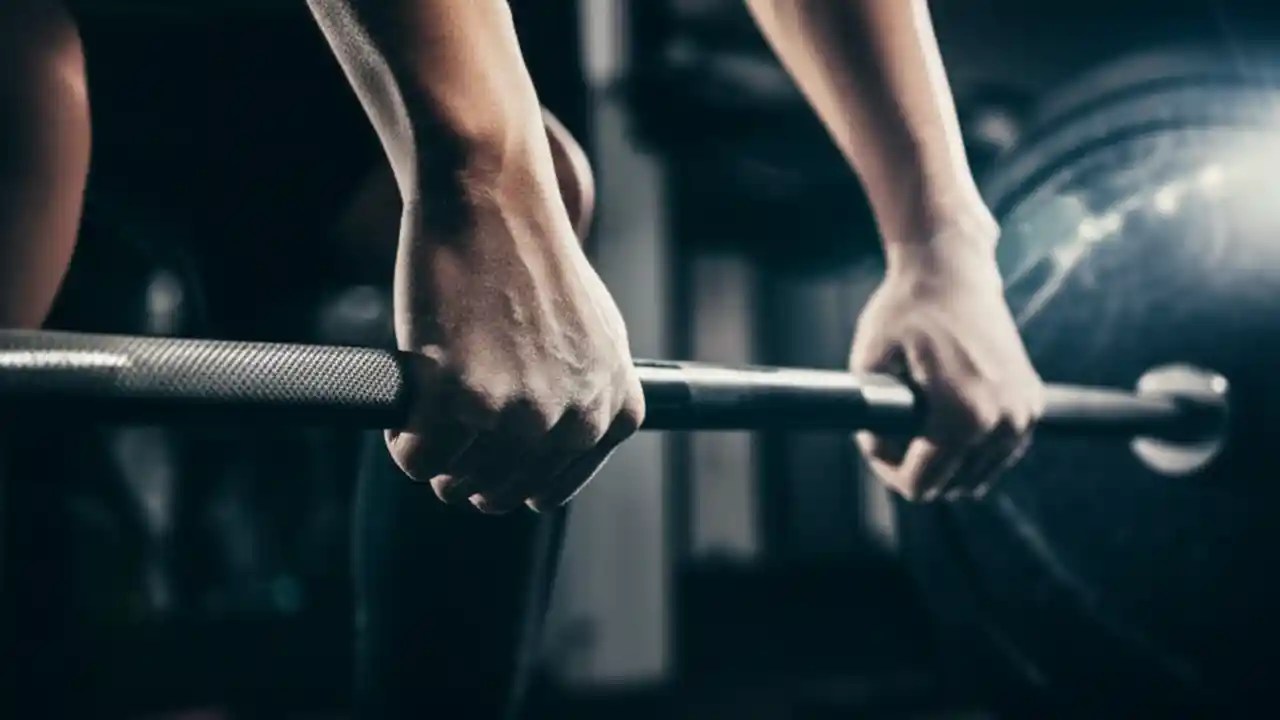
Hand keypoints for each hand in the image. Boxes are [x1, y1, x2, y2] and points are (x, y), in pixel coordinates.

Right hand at [387, 154, 643, 514]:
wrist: (492, 198)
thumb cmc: (532, 258)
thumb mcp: (595, 335)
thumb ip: (585, 396)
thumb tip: (554, 445)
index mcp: (612, 410)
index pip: (551, 487)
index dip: (510, 477)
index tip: (486, 458)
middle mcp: (573, 419)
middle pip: (501, 491)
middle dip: (466, 473)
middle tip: (447, 431)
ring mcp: (518, 412)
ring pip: (456, 482)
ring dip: (434, 457)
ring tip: (429, 409)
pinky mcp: (460, 397)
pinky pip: (416, 460)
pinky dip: (403, 442)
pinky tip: (410, 404)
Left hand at [850, 227, 1044, 500]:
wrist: (951, 271)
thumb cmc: (904, 312)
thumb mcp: (867, 364)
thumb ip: (869, 420)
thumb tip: (882, 454)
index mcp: (964, 419)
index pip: (919, 487)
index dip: (885, 468)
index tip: (874, 436)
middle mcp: (1004, 423)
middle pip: (949, 486)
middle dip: (913, 464)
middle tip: (891, 426)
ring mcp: (1024, 415)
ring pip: (975, 476)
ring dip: (944, 459)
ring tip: (917, 419)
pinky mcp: (1032, 405)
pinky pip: (996, 454)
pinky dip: (970, 447)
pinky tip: (947, 417)